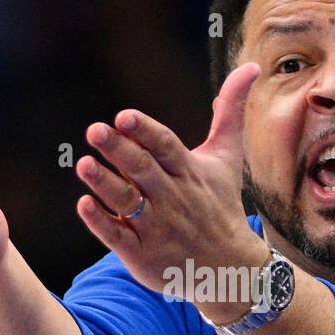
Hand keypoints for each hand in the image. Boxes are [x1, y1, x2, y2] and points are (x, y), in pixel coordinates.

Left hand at [74, 62, 266, 298]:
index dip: (146, 131)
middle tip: (96, 130)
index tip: (125, 116)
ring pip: (127, 202)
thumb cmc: (220, 205)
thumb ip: (230, 112)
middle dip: (119, 151)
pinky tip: (84, 205)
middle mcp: (172, 198)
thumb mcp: (227, 158)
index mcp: (189, 172)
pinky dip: (102, 223)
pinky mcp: (142, 255)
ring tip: (83, 164)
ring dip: (105, 183)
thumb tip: (251, 66)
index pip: (166, 147)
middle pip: (143, 171)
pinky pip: (118, 237)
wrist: (228, 269)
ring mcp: (157, 228)